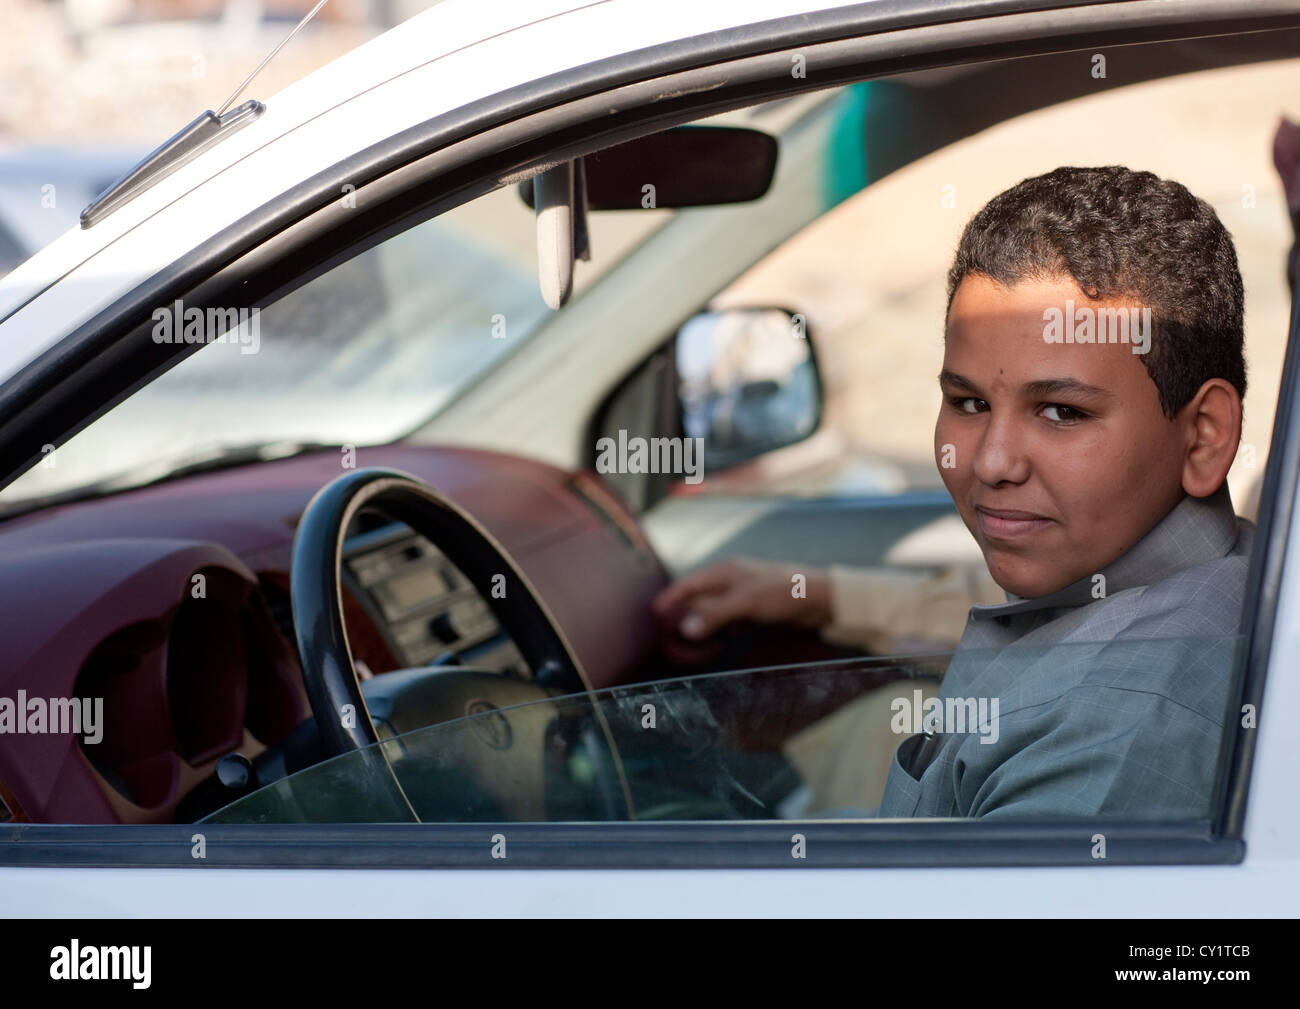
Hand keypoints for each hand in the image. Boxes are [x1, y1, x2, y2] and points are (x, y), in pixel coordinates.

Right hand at [651, 557, 830, 639]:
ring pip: (715, 609)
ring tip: (689, 639)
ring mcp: (744, 593)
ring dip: (704, 623)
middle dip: (684, 613)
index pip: (689, 584)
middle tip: (667, 631)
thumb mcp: (745, 603)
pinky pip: (731, 617)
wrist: (820, 598)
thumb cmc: (783, 593)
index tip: (654, 612)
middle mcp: (732, 579)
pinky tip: (722, 638)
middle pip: (700, 597)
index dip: (671, 598)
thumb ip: (715, 614)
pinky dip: (723, 627)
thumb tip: (685, 628)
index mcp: (725, 572)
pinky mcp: (756, 606)